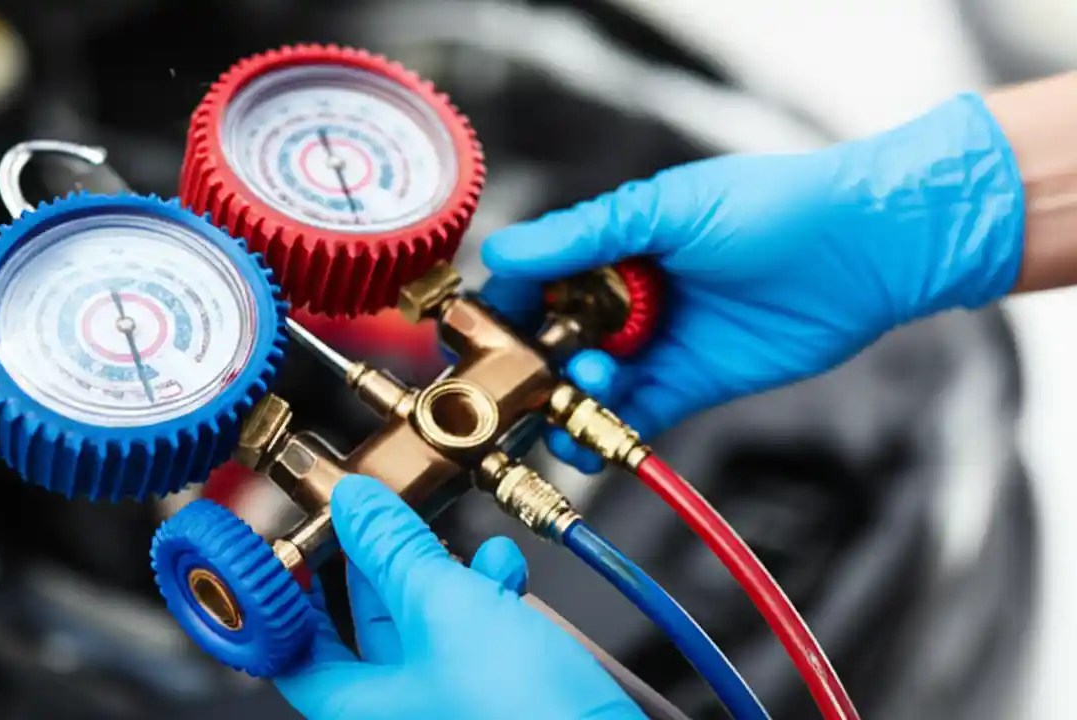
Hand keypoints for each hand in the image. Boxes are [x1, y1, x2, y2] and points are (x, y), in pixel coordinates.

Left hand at [274, 475, 644, 719]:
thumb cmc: (526, 715)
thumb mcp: (446, 607)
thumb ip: (394, 549)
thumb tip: (355, 504)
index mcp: (364, 708)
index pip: (299, 654)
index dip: (292, 601)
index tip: (295, 553)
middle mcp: (403, 713)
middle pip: (368, 630)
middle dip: (383, 566)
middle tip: (382, 520)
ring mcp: (452, 706)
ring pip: (429, 627)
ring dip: (444, 573)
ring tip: (460, 542)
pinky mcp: (500, 697)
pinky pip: (476, 637)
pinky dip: (486, 597)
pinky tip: (505, 571)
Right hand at [480, 92, 1023, 470]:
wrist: (866, 249)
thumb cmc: (774, 208)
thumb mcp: (667, 209)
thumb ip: (584, 237)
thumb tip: (503, 253)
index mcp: (617, 244)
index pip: (540, 279)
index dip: (505, 307)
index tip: (477, 336)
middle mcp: (630, 295)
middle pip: (556, 338)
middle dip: (531, 366)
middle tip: (518, 386)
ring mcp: (658, 341)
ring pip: (590, 384)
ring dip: (565, 403)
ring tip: (563, 411)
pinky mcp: (690, 383)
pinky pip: (635, 416)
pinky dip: (607, 432)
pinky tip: (587, 441)